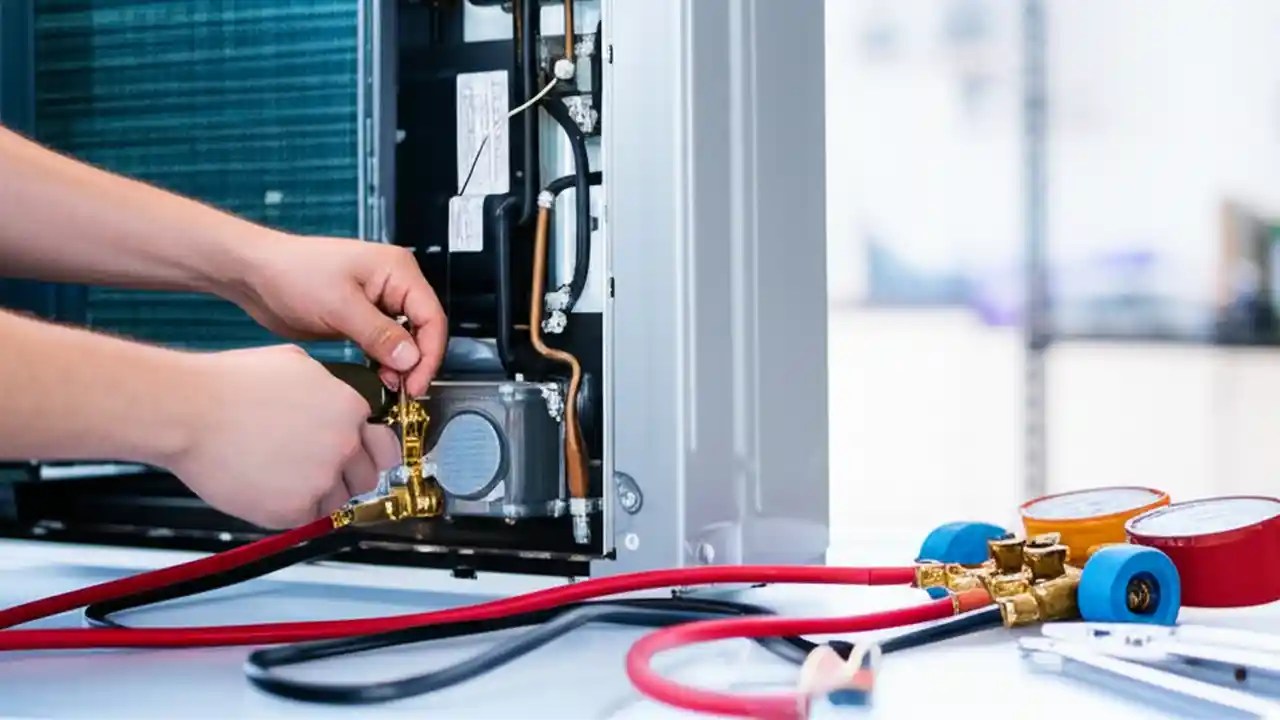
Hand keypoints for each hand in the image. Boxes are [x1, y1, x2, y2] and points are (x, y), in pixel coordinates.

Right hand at [168, 345, 401, 528]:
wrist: (189, 412)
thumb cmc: (230, 384)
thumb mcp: (294, 363)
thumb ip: (329, 386)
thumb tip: (337, 398)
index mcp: (350, 409)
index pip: (381, 441)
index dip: (364, 447)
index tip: (353, 453)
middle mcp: (344, 445)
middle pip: (368, 476)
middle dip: (349, 474)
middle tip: (318, 467)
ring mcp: (321, 480)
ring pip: (339, 501)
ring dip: (320, 493)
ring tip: (284, 474)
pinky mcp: (293, 509)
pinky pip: (309, 518)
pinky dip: (292, 508)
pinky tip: (269, 486)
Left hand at [232, 233, 446, 395]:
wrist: (255, 273)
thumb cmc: (293, 274)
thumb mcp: (339, 306)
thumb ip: (379, 334)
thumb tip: (411, 360)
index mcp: (397, 270)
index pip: (431, 316)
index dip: (429, 353)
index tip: (416, 384)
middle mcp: (394, 284)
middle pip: (422, 329)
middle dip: (416, 362)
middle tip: (404, 391)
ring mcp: (378, 301)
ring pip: (405, 339)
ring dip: (400, 365)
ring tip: (388, 386)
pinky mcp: (362, 317)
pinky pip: (385, 343)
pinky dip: (384, 362)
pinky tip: (377, 377)